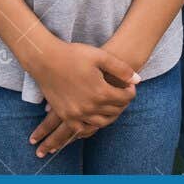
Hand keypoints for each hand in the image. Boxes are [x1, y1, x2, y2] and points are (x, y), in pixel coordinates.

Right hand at [23, 42, 137, 150]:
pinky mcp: (66, 115)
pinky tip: (94, 120)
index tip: (130, 85)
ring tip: (111, 107)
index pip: (125, 98)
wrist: (45, 59)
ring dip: (110, 116)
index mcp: (101, 92)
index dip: (130, 92)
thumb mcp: (100, 56)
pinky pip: (82, 129)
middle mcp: (90, 107)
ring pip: (101, 123)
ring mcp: (77, 114)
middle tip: (122, 95)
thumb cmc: (73, 54)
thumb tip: (137, 81)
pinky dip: (91, 127)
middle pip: (115, 111)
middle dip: (122, 103)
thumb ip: (121, 69)